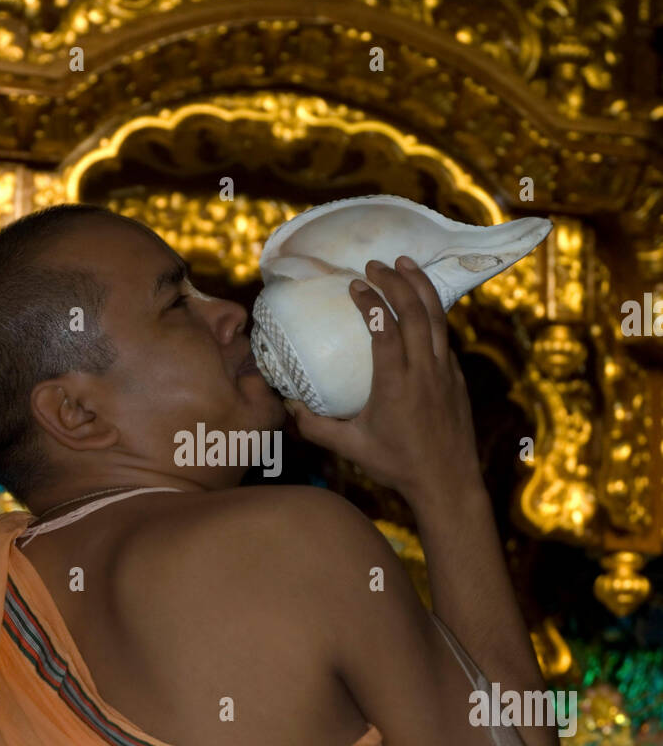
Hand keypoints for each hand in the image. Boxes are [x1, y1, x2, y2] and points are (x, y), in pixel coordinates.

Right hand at [284, 257, 481, 502]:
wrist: (448, 482)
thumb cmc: (397, 466)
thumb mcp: (351, 449)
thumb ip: (316, 428)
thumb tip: (288, 406)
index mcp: (396, 383)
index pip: (384, 328)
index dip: (370, 302)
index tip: (354, 286)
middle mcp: (424, 370)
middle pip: (413, 311)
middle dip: (394, 281)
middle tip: (374, 265)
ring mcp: (445, 371)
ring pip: (436, 316)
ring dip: (419, 285)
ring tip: (404, 263)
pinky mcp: (457, 377)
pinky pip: (445, 333)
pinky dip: (433, 310)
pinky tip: (422, 302)